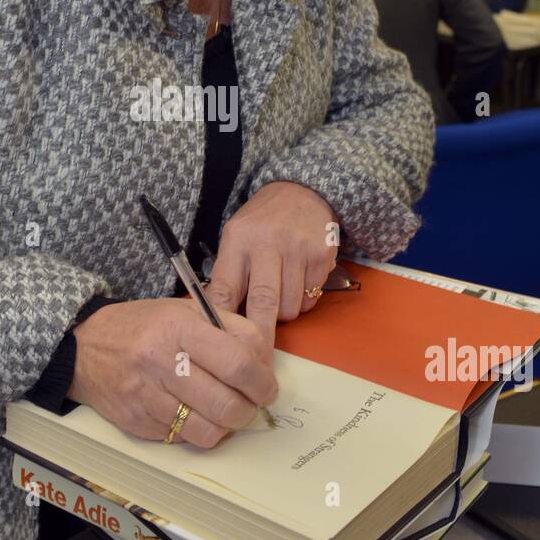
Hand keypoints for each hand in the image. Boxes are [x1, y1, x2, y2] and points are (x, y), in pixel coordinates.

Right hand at [67, 298, 278, 447]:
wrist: (85, 346)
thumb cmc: (145, 327)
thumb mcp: (187, 311)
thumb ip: (231, 329)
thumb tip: (266, 364)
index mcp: (179, 327)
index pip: (239, 362)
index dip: (263, 381)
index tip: (266, 386)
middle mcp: (162, 362)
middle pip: (227, 403)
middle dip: (249, 409)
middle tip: (251, 403)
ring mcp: (147, 396)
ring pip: (209, 430)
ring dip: (227, 426)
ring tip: (225, 411)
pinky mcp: (138, 422)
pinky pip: (185, 439)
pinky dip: (198, 431)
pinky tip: (195, 413)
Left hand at [206, 182, 338, 348]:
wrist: (301, 190)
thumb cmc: (262, 221)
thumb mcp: (236, 236)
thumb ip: (228, 273)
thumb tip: (217, 318)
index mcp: (239, 238)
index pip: (225, 287)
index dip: (223, 318)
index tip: (221, 339)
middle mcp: (268, 241)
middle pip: (263, 302)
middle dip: (259, 331)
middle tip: (255, 349)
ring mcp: (298, 248)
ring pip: (290, 307)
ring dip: (283, 312)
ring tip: (280, 293)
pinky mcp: (322, 256)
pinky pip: (311, 298)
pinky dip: (303, 300)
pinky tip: (298, 281)